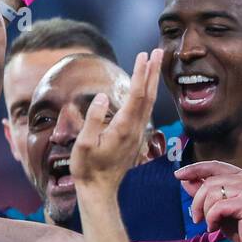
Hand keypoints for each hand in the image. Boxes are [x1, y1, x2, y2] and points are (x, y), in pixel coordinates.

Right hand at [69, 49, 162, 189]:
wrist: (99, 190)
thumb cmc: (87, 168)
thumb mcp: (84, 144)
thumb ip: (93, 120)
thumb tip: (101, 97)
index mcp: (123, 128)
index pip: (136, 95)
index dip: (141, 74)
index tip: (143, 55)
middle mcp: (134, 129)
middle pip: (148, 95)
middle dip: (152, 72)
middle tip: (157, 51)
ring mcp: (136, 133)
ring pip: (149, 102)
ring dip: (152, 81)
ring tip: (154, 64)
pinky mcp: (134, 137)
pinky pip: (144, 110)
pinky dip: (147, 94)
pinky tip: (145, 88)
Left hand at [176, 161, 241, 241]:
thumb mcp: (218, 208)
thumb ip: (204, 193)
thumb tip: (184, 179)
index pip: (214, 166)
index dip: (194, 169)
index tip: (178, 175)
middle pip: (209, 182)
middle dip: (197, 201)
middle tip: (196, 218)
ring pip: (211, 193)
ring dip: (204, 211)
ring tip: (210, 224)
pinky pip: (217, 207)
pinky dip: (211, 219)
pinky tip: (215, 228)